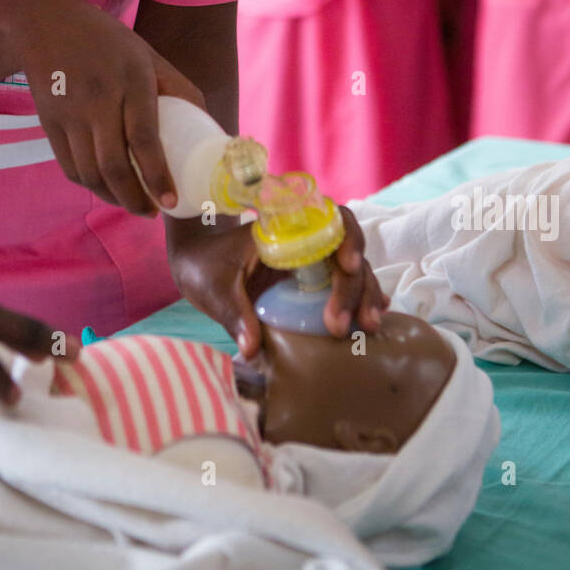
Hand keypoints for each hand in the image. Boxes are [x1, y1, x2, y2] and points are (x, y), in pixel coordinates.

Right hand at [18, 0, 205, 214]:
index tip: (171, 201)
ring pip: (89, 172)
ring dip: (112, 198)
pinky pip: (70, 167)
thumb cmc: (110, 43)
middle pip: (112, 165)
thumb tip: (210, 131)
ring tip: (133, 203)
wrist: (46, 24)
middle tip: (152, 212)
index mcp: (131, 80)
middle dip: (134, 199)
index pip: (143, 138)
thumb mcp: (149, 56)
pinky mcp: (49, 123)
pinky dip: (90, 186)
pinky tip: (107, 189)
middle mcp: (98, 98)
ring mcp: (69, 112)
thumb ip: (178, 90)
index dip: (158, 175)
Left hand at [167, 205, 388, 358]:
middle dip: (355, 285)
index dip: (347, 238)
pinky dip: (360, 300)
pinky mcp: (311, 282)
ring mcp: (311, 262)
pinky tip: (371, 320)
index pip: (329, 220)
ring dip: (365, 295)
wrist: (197, 266)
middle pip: (348, 251)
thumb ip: (234, 314)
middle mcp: (304, 241)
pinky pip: (345, 286)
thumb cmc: (204, 267)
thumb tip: (252, 349)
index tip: (348, 266)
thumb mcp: (213, 289)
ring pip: (354, 270)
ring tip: (369, 327)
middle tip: (341, 326)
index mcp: (283, 230)